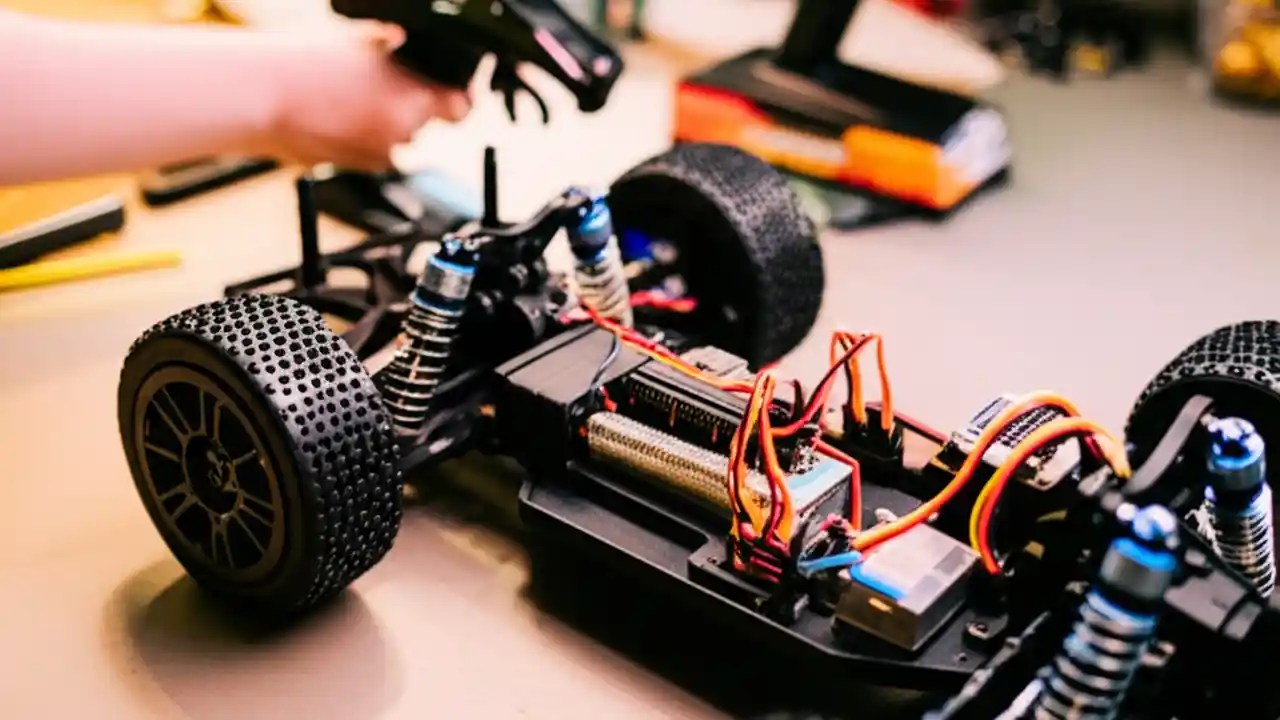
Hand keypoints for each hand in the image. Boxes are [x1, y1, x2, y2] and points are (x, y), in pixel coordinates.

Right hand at [263, 21, 471, 170]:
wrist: (263, 96)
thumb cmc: (307, 65)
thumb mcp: (366, 42)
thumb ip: (398, 52)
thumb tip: (410, 48)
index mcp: (414, 98)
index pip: (462, 108)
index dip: (457, 98)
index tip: (450, 91)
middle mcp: (404, 132)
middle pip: (423, 122)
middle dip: (408, 107)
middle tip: (376, 86)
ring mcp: (381, 154)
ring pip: (397, 140)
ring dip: (382, 125)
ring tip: (346, 100)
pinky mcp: (358, 168)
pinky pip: (373, 153)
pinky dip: (361, 140)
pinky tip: (335, 119)